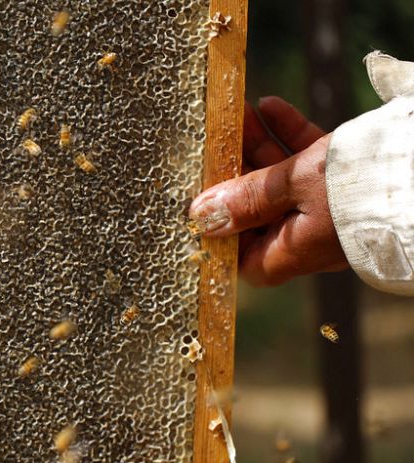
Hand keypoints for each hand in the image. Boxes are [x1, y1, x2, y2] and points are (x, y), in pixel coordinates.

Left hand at [189, 96, 349, 286]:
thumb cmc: (364, 186)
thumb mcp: (297, 185)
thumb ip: (250, 197)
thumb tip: (203, 216)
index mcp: (292, 251)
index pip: (241, 256)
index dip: (218, 231)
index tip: (198, 198)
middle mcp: (307, 236)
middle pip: (255, 210)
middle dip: (234, 173)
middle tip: (214, 141)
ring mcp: (327, 209)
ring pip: (280, 180)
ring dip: (259, 146)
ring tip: (237, 114)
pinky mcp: (346, 180)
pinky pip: (309, 160)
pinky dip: (289, 134)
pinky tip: (271, 105)